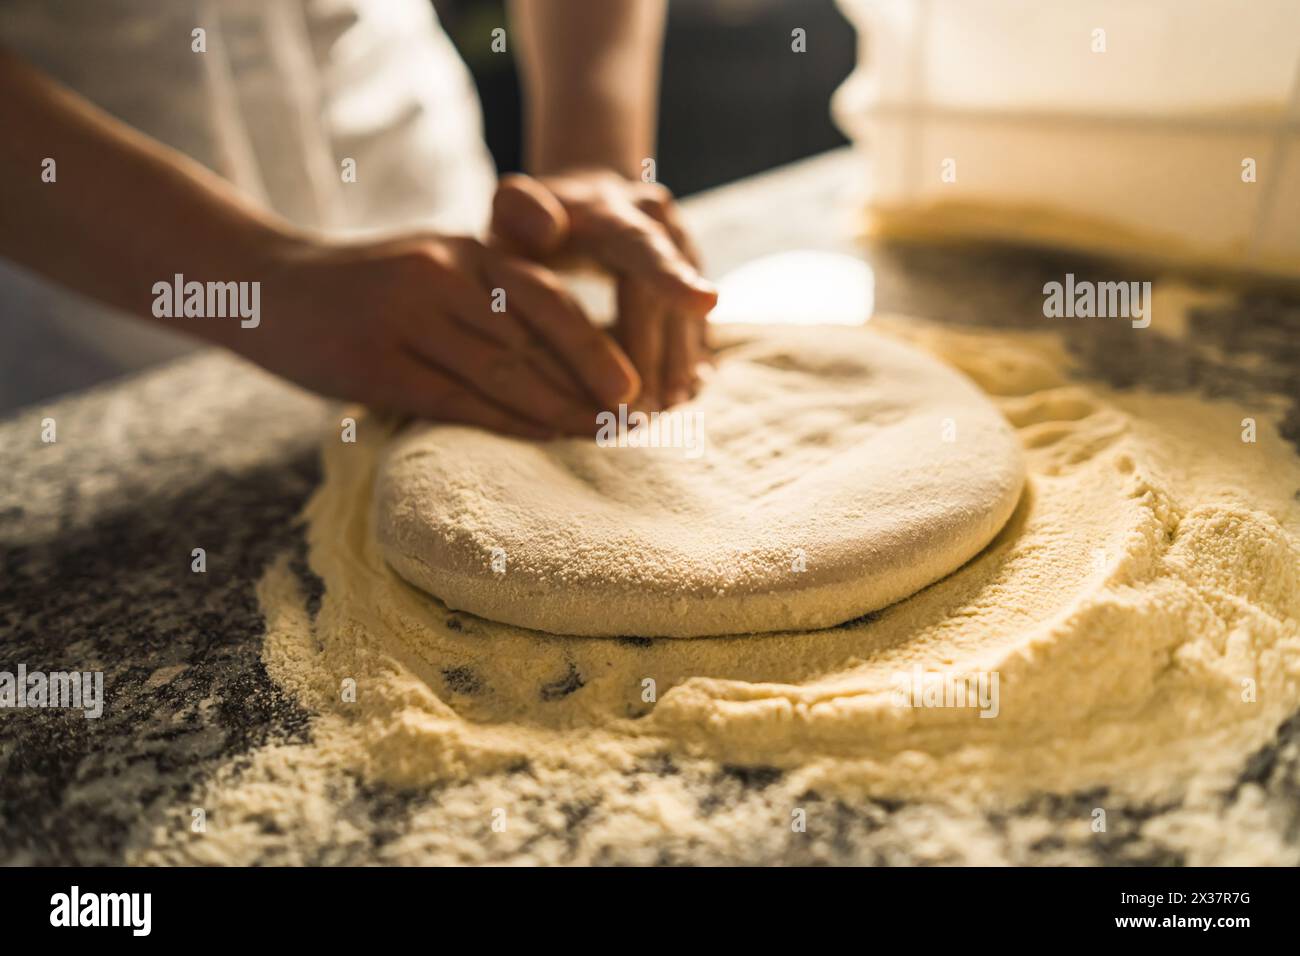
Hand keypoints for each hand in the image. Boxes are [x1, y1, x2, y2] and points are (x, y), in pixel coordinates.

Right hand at [235, 235, 638, 437]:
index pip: (547, 299)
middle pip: (535, 337)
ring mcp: (405, 316)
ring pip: (501, 372)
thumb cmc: (364, 287)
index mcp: (462, 249)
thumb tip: (562, 360)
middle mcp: (440, 275)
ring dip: (557, 411)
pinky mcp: (374, 362)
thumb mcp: (430, 266)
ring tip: (597, 438)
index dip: (595, 345)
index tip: (635, 384)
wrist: (263, 285)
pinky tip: (541, 438)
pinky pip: (455, 398)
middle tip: (633, 420)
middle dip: (590, 383)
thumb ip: (488, 297)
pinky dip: (504, 422)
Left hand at [490, 170, 717, 409]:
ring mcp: (684, 250)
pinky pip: (697, 322)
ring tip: (665, 412)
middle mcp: (658, 224)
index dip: (671, 275)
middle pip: (666, 298)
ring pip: (688, 314)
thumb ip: (517, 211)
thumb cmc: (535, 222)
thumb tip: (548, 227)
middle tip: (643, 412)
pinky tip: (681, 396)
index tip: (706, 302)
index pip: (641, 244)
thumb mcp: (514, 212)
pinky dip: (687, 360)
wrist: (585, 201)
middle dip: (658, 356)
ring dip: (678, 366)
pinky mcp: (695, 277)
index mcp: (611, 210)